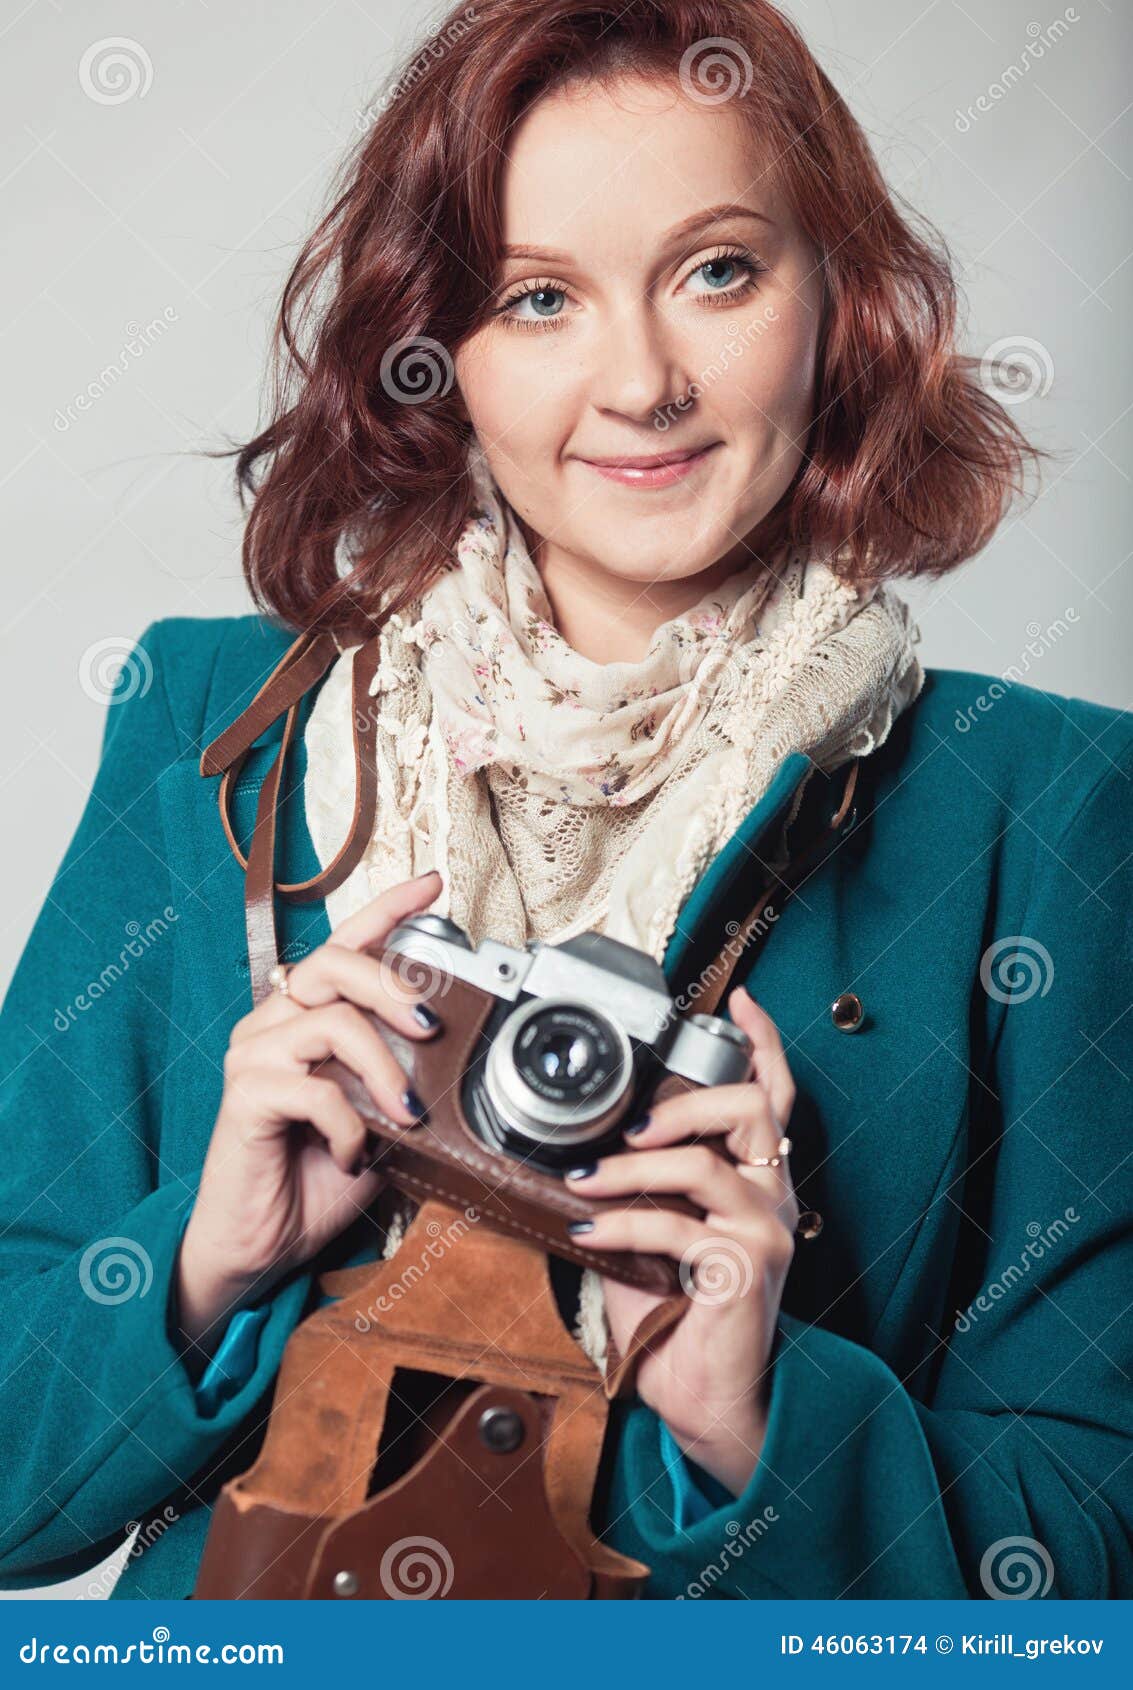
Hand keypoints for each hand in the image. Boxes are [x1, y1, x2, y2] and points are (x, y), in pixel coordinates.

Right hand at [176, 871, 443, 1353]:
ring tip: (406, 1116)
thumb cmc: (319, 1178)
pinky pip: (312, 1087)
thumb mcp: (381, 1121)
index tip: (433, 885)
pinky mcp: (245, 1097)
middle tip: (431, 1027)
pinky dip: (349, 1124)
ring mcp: (254, 1055)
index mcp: (308, 1015)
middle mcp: (275, 1021)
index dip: (387, 910)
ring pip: (330, 1021)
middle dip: (392, 986)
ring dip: (383, 1070)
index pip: (347, 946)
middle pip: (335, 964)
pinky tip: (355, 1155)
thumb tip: (457, 1059)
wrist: (263, 1244)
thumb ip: (405, 1081)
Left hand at [564, 986, 797, 1495]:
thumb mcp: (658, 1233)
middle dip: (684, 1102)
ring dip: (634, 1168)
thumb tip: (582, 1149)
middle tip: (633, 1126)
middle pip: (753, 1107)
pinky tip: (589, 1232)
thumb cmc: (677, 1314)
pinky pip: (675, 1225)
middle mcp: (775, 1198)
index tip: (739, 1000)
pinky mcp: (746, 1268)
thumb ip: (645, 1187)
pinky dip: (620, 1224)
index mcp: (760, 1180)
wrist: (704, 1397)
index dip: (762, 1042)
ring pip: (705, 1162)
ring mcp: (767, 1232)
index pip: (776, 1094)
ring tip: (589, 1181)